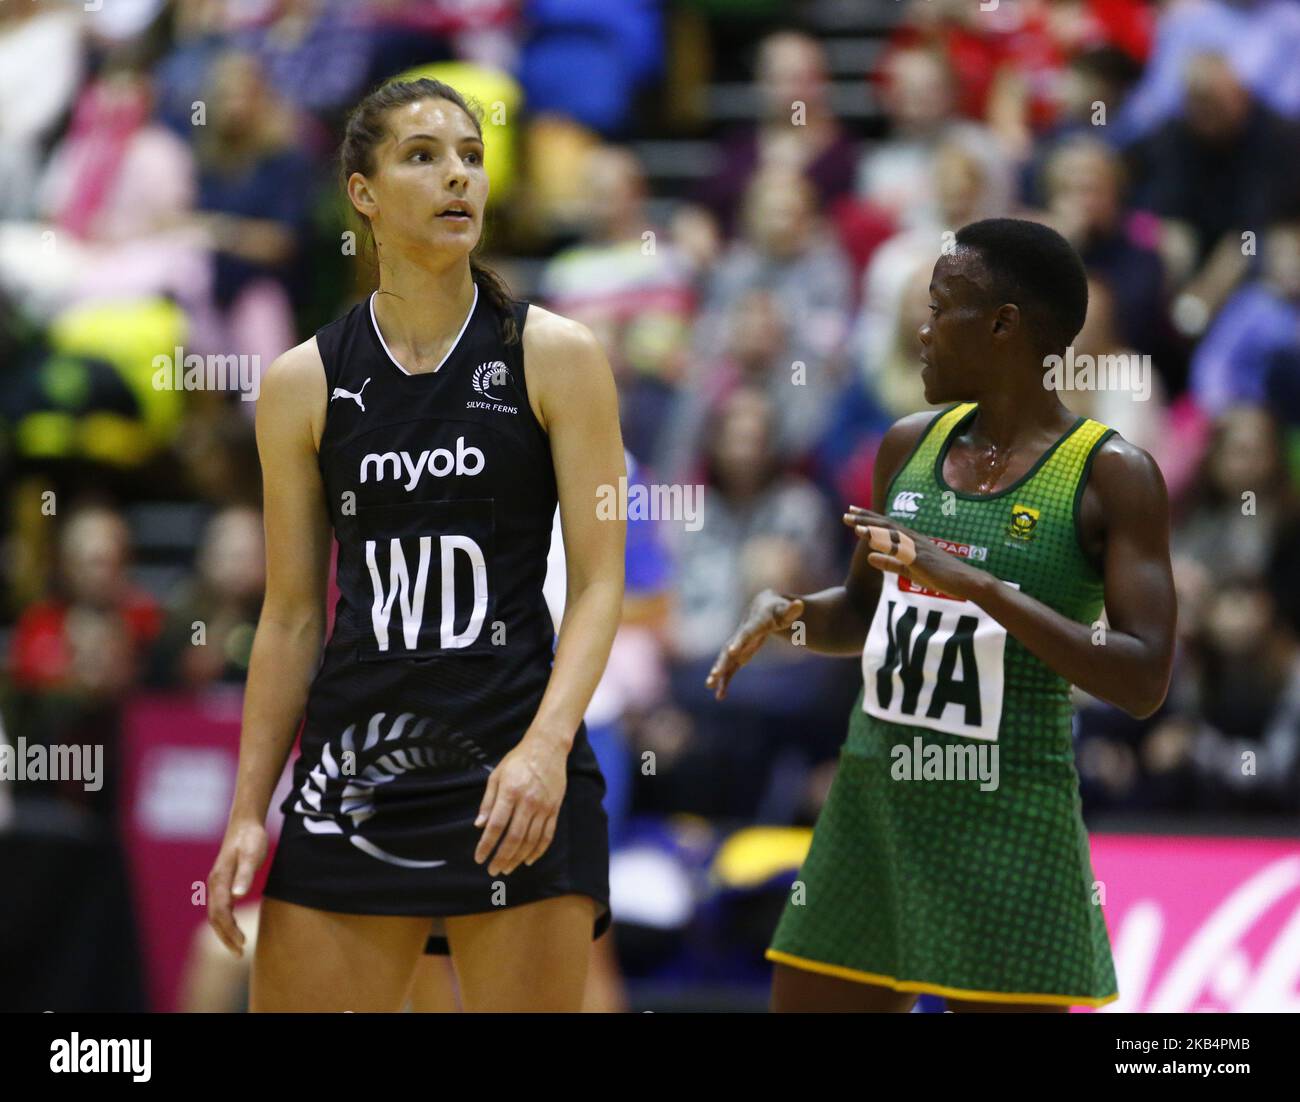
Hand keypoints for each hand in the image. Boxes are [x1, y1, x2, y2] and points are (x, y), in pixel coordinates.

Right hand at [206, 818, 267, 956]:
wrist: (245, 823)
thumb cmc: (251, 838)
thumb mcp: (253, 854)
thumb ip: (246, 874)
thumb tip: (238, 896)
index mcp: (220, 879)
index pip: (221, 912)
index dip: (229, 930)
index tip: (242, 943)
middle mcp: (214, 883)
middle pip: (215, 918)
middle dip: (225, 937)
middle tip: (240, 954)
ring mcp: (216, 883)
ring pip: (215, 914)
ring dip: (224, 932)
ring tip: (238, 946)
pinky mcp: (221, 882)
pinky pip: (219, 908)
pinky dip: (225, 922)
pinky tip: (235, 929)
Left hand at [474, 730, 567, 875]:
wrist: (547, 747)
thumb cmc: (518, 760)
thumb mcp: (496, 775)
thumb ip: (488, 801)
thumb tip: (479, 826)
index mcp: (510, 792)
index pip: (496, 825)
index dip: (487, 845)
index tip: (479, 858)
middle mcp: (528, 801)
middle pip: (514, 838)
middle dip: (502, 858)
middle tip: (493, 871)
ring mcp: (544, 807)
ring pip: (531, 840)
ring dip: (518, 858)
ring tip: (507, 868)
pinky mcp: (554, 808)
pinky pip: (547, 835)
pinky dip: (538, 851)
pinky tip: (528, 860)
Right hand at [705, 590, 804, 700]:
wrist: (763, 607)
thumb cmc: (777, 610)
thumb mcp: (786, 611)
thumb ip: (791, 610)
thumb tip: (799, 605)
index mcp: (754, 623)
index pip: (747, 633)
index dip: (740, 642)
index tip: (732, 651)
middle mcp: (742, 634)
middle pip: (731, 649)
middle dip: (723, 662)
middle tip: (714, 674)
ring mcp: (738, 644)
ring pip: (726, 659)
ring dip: (719, 672)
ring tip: (709, 685)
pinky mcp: (739, 654)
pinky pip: (730, 668)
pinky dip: (725, 681)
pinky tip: (720, 695)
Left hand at [843, 505, 983, 600]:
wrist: (964, 581)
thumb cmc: (939, 575)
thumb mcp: (909, 570)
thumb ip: (889, 563)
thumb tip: (869, 558)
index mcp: (910, 541)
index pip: (886, 526)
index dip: (868, 518)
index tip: (852, 512)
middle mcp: (913, 539)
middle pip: (886, 525)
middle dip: (865, 519)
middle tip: (846, 513)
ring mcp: (917, 547)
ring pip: (891, 534)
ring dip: (872, 528)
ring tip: (854, 524)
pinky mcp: (920, 558)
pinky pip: (900, 550)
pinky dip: (885, 544)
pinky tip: (872, 542)